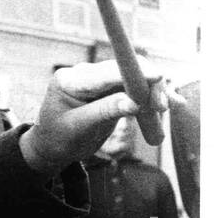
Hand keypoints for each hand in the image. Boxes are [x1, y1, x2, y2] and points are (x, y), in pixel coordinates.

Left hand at [19, 60, 169, 174]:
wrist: (50, 147)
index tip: (157, 76)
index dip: (133, 73)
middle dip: (148, 86)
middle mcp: (85, 74)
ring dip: (152, 94)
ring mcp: (99, 80)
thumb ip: (104, 112)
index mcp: (70, 80)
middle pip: (125, 70)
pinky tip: (167, 105)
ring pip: (134, 78)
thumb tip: (134, 103)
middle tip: (162, 107)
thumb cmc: (58, 139)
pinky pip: (134, 89)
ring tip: (164, 111)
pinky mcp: (110, 89)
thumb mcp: (78, 128)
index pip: (106, 73)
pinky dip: (150, 98)